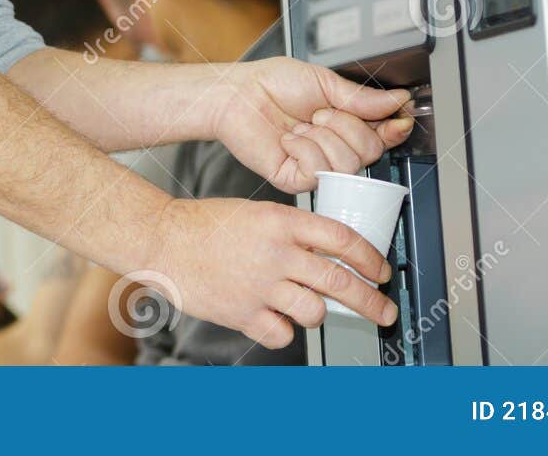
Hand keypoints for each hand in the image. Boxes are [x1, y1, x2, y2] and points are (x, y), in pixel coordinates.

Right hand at [150, 196, 398, 345]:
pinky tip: (275, 318)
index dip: (369, 257)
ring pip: (314, 312)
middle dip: (371, 301)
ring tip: (309, 307)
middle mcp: (275, 254)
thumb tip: (331, 252)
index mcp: (280, 222)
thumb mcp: (256, 212)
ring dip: (318, 313)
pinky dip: (284, 330)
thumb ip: (292, 231)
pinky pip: (282, 334)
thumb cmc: (206, 225)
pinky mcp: (242, 313)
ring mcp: (259, 286)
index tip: (380, 270)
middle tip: (385, 311)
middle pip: (339, 281)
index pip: (341, 238)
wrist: (163, 240)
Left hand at [214, 57, 413, 192]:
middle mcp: (334, 146)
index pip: (383, 135)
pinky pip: (319, 171)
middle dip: (347, 126)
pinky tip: (290, 139)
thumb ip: (360, 97)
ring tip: (302, 124)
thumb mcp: (323, 82)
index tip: (399, 120)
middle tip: (320, 113)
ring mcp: (317, 165)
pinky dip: (304, 149)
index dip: (394, 129)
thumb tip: (396, 100)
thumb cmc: (272, 84)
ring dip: (323, 136)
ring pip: (348, 163)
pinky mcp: (297, 179)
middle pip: (371, 151)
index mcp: (345, 122)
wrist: (237, 94)